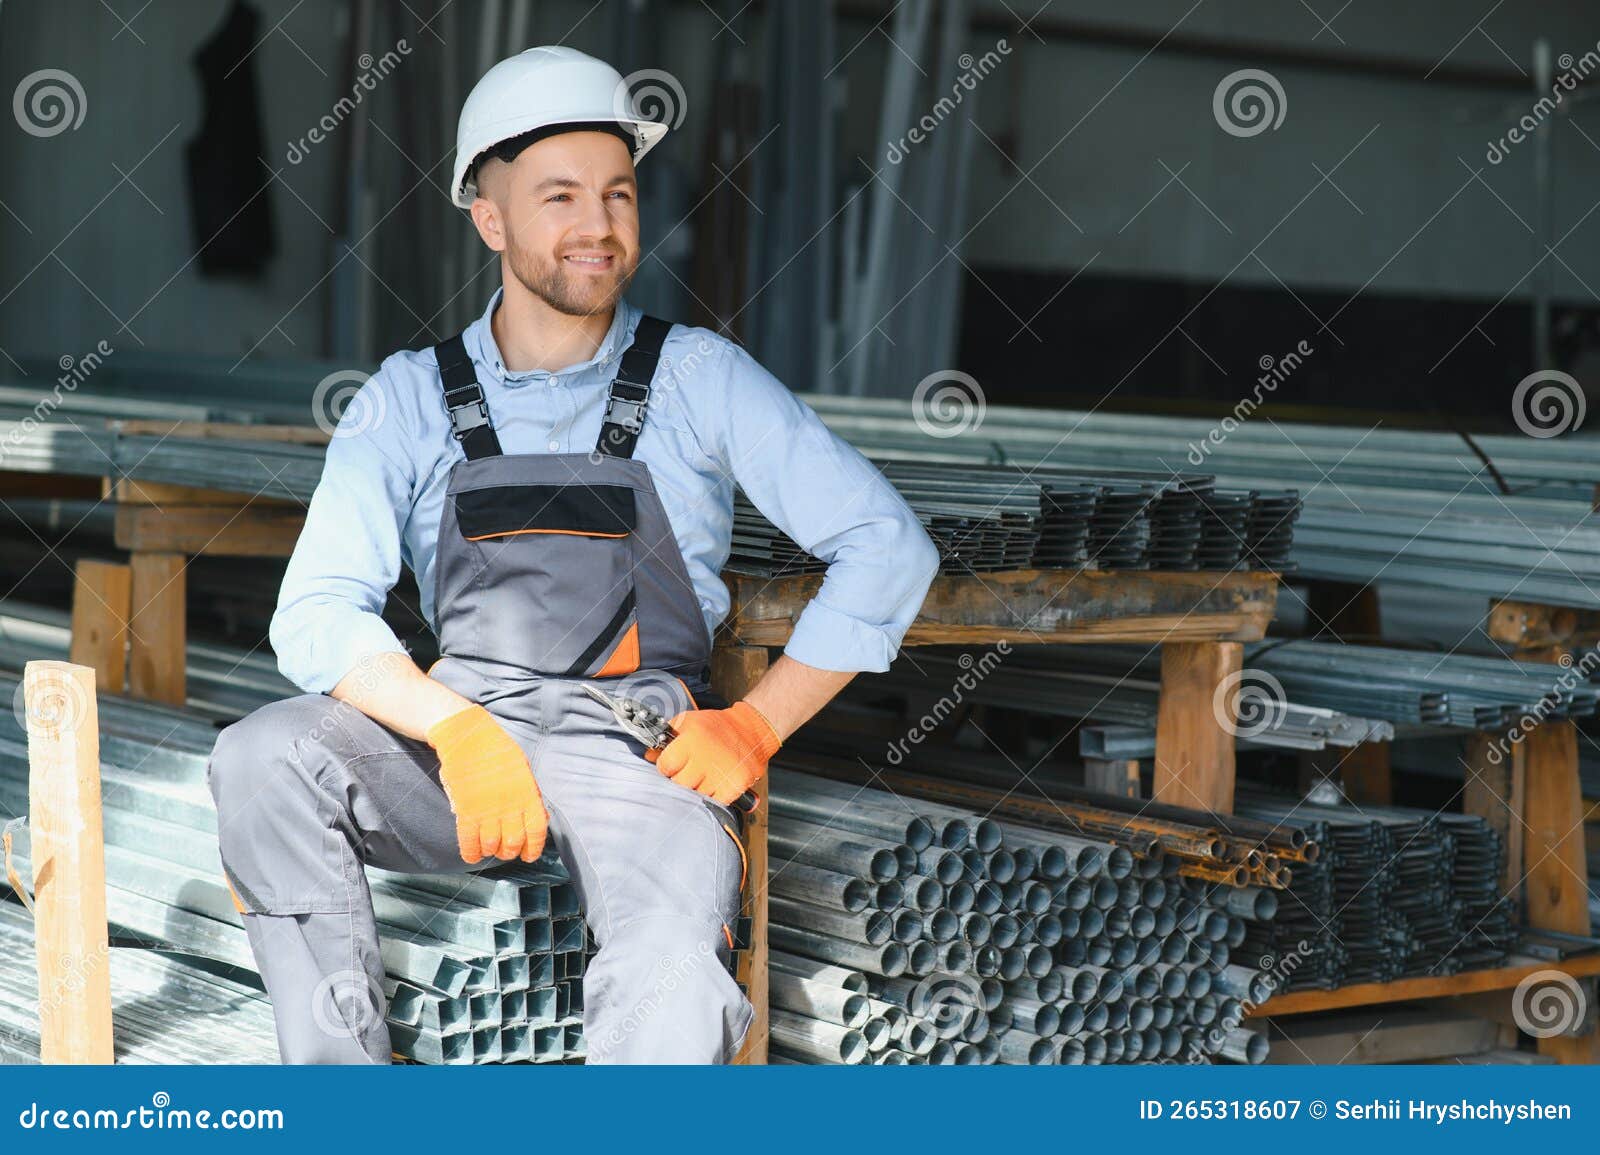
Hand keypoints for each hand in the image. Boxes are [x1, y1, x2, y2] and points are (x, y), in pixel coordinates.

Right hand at [425, 705, 547, 863]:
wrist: (468, 736)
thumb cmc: (497, 751)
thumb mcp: (523, 770)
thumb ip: (530, 794)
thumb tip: (539, 819)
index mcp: (527, 793)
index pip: (536, 831)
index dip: (533, 848)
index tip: (528, 856)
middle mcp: (509, 805)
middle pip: (513, 842)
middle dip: (509, 852)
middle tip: (505, 850)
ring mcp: (487, 808)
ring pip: (492, 845)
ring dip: (491, 851)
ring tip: (489, 848)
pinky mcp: (466, 810)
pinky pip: (469, 841)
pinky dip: (471, 853)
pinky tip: (473, 854)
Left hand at [648, 701, 780, 805]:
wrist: (751, 730)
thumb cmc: (716, 726)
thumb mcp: (688, 721)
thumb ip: (666, 737)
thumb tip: (649, 755)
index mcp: (692, 739)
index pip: (665, 766)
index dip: (666, 766)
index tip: (672, 763)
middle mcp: (706, 757)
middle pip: (679, 783)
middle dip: (681, 778)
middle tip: (690, 769)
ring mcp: (722, 773)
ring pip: (696, 795)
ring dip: (698, 787)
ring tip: (705, 774)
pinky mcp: (736, 785)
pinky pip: (715, 801)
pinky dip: (714, 795)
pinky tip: (716, 782)